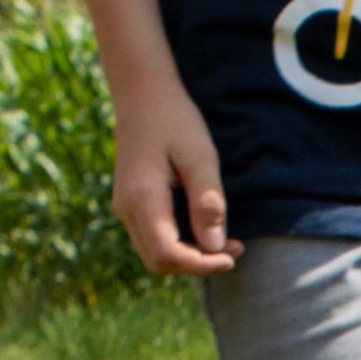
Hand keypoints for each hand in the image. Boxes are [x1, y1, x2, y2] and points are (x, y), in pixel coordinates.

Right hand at [109, 78, 238, 277]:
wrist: (142, 94)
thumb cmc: (174, 120)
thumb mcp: (200, 156)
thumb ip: (207, 201)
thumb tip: (215, 246)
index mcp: (142, 197)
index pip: (166, 253)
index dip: (200, 264)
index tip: (232, 257)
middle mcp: (126, 208)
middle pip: (159, 261)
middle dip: (197, 264)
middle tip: (235, 250)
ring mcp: (125, 208)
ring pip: (155, 254)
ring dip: (190, 257)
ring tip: (226, 243)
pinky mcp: (131, 205)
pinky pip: (154, 238)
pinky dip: (181, 244)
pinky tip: (206, 230)